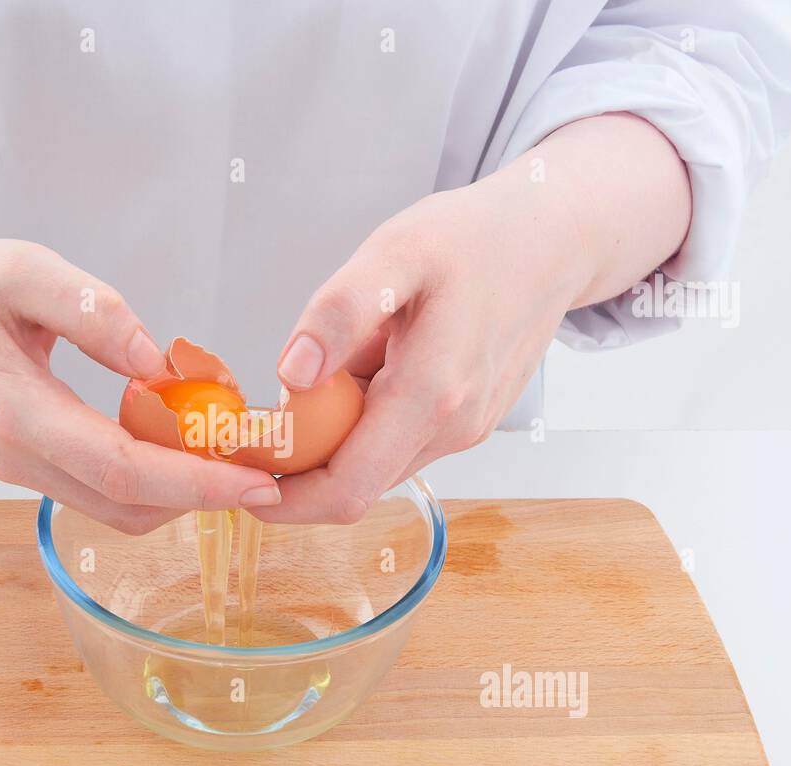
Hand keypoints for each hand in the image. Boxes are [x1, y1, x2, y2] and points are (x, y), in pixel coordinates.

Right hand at [0, 230, 282, 532]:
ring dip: (176, 495)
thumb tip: (160, 362)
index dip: (196, 482)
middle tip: (264, 473)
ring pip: (112, 509)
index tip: (257, 481)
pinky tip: (179, 445)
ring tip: (231, 456)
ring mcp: (16, 469)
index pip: (122, 469)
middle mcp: (14, 457)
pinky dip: (147, 483)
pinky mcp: (23, 465)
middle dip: (202, 498)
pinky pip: (96, 491)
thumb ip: (91, 311)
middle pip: (125, 506)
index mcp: (15, 412)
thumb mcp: (22, 269)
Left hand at [248, 114, 689, 524]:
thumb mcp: (395, 253)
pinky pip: (399, 442)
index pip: (346, 489)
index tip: (239, 480)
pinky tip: (361, 369)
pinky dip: (363, 424)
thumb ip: (340, 313)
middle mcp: (454, 429)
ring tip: (316, 377)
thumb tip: (291, 375)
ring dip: (332, 442)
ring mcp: (465, 431)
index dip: (285, 501)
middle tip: (255, 424)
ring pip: (376, 464)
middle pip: (355, 485)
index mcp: (431, 396)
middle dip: (298, 471)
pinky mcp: (468, 423)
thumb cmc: (473, 238)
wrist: (551, 239)